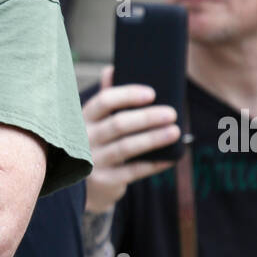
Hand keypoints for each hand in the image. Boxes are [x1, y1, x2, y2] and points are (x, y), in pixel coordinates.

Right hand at [83, 65, 180, 212]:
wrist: (81, 188)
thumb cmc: (93, 146)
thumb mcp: (92, 123)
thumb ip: (104, 101)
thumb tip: (111, 69)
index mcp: (83, 119)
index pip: (104, 101)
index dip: (128, 95)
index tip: (152, 94)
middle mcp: (84, 140)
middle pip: (118, 124)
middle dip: (147, 117)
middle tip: (172, 113)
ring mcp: (93, 162)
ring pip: (126, 147)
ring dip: (153, 139)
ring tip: (175, 132)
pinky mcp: (104, 182)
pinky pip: (134, 171)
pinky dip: (154, 164)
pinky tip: (171, 158)